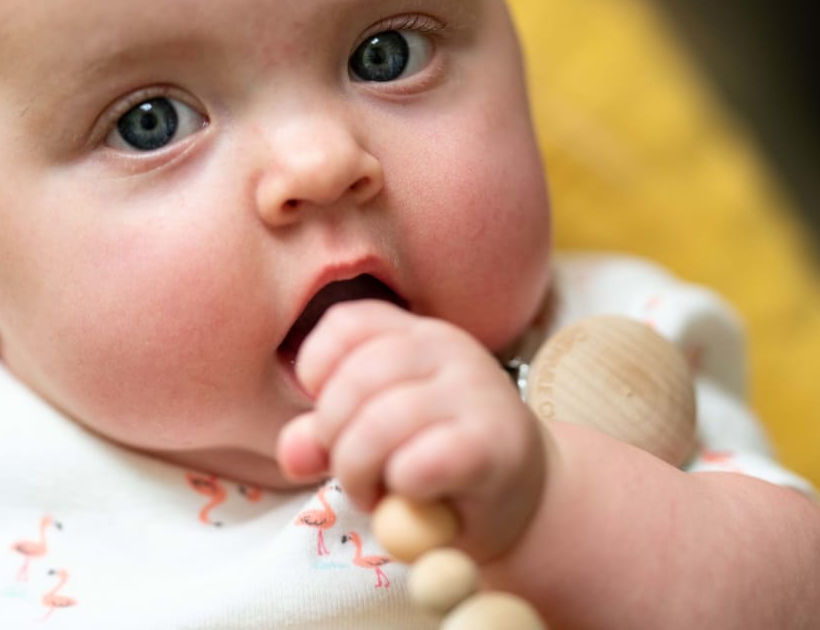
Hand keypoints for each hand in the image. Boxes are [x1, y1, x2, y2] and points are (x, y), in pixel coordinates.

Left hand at [276, 299, 548, 560]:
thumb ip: (329, 436)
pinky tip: (414, 496)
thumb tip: (294, 453)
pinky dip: (400, 487)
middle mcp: (447, 348)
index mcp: (414, 334)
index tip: (330, 415)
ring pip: (380, 422)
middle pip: (356, 378)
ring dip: (360, 471)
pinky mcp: (492, 444)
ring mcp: (474, 391)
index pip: (345, 323)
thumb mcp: (376, 437)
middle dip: (335, 438)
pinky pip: (420, 462)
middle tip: (352, 474)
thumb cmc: (441, 458)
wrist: (525, 493)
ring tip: (376, 493)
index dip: (317, 370)